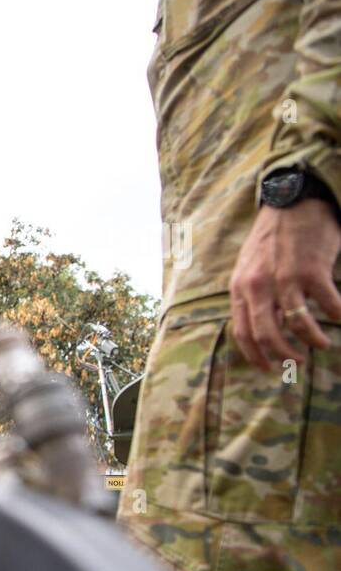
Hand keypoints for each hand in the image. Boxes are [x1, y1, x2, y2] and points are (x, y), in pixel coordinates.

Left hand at [230, 200, 340, 369]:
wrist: (293, 203)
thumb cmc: (273, 237)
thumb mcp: (251, 268)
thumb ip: (254, 296)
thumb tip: (268, 326)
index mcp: (240, 287)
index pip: (242, 331)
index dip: (255, 355)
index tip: (268, 367)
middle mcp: (258, 286)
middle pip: (266, 334)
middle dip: (283, 354)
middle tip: (296, 362)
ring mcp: (284, 279)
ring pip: (298, 323)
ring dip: (312, 340)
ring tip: (321, 345)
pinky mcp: (312, 271)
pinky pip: (327, 305)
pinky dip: (337, 316)